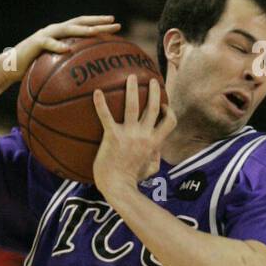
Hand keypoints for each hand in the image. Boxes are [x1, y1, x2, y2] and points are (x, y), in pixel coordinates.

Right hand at [6, 14, 120, 82]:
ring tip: (95, 31)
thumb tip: (83, 80)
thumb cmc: (32, 69)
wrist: (10, 66)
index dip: (99, 23)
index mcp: (61, 34)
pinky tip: (67, 49)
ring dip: (81, 30)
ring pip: (67, 29)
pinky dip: (57, 46)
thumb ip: (66, 66)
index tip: (116, 23)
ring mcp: (46, 34)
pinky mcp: (35, 43)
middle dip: (98, 22)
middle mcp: (56, 30)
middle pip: (80, 22)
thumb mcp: (52, 67)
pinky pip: (48, 44)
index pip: (84, 25)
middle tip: (114, 22)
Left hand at [92, 75, 176, 197]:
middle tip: (151, 80)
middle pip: (154, 107)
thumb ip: (155, 159)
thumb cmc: (131, 181)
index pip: (170, 122)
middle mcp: (144, 135)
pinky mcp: (112, 136)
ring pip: (133, 105)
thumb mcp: (149, 170)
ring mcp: (128, 134)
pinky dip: (101, 103)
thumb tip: (157, 152)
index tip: (163, 105)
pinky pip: (106, 116)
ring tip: (131, 76)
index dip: (169, 111)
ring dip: (133, 88)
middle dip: (155, 91)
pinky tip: (96, 91)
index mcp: (154, 142)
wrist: (117, 188)